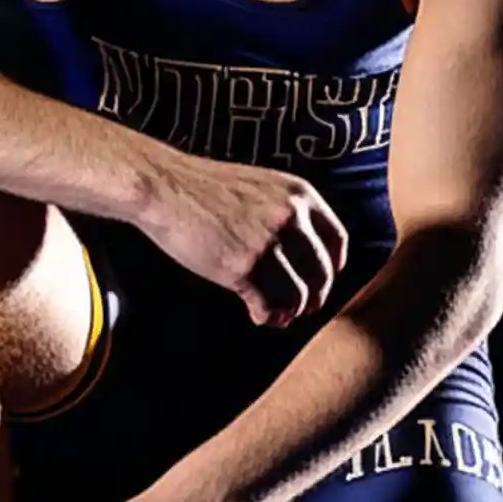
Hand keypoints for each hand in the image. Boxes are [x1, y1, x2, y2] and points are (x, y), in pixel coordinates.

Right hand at [134, 152, 348, 326]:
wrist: (165, 187)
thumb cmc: (206, 188)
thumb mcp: (261, 185)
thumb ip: (286, 211)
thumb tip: (303, 255)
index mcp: (299, 194)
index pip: (337, 240)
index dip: (333, 267)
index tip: (322, 280)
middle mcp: (290, 218)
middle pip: (321, 273)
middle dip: (315, 297)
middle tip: (303, 309)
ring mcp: (267, 244)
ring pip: (297, 294)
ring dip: (290, 311)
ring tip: (277, 314)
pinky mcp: (241, 268)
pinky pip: (267, 304)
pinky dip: (266, 316)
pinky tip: (257, 316)